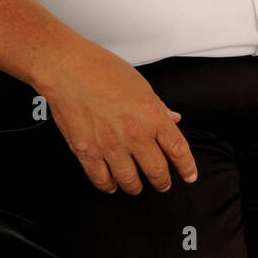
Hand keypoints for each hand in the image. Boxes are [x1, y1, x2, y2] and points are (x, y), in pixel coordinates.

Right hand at [41, 45, 196, 194]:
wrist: (68, 70)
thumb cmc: (103, 70)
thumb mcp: (141, 85)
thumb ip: (159, 107)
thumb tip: (173, 119)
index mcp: (151, 116)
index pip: (178, 150)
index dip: (186, 167)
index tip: (189, 175)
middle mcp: (134, 134)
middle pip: (157, 171)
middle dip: (163, 182)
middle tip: (164, 184)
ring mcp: (110, 146)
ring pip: (130, 180)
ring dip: (136, 187)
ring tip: (138, 186)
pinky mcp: (87, 152)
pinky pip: (101, 179)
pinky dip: (109, 186)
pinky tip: (112, 185)